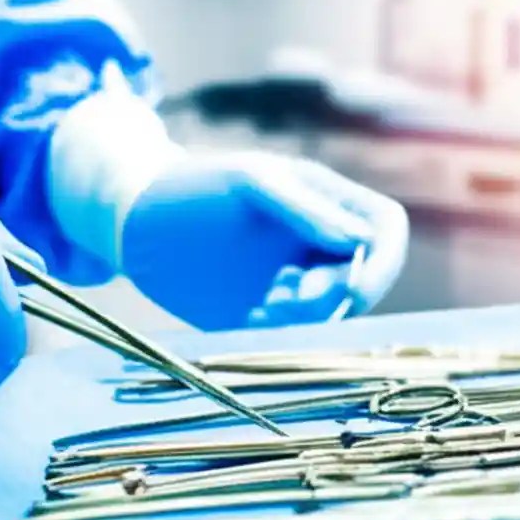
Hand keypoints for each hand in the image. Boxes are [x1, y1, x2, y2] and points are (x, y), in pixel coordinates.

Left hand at [120, 152, 407, 329]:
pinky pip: (298, 334)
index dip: (382, 263)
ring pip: (333, 313)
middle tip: (281, 298)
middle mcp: (320, 244)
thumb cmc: (193, 188)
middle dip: (331, 297)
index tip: (353, 287)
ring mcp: (296, 282)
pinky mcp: (269, 315)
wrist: (133, 223)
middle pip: (364, 280)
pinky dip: (281, 333)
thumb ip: (303, 208)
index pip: (386, 231)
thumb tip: (359, 240)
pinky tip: (246, 318)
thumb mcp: (248, 185)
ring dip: (305, 320)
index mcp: (327, 202)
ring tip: (259, 308)